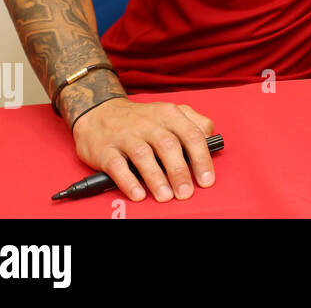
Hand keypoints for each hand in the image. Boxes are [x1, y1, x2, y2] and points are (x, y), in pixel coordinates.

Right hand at [71, 97, 215, 201]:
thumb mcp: (170, 113)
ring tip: (166, 196)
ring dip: (156, 178)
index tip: (206, 180)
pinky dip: (128, 181)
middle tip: (186, 193)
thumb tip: (211, 140)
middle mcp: (149, 123)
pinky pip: (117, 166)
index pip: (192, 134)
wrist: (99, 112)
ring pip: (143, 155)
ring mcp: (126, 136)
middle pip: (169, 146)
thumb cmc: (142, 120)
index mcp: (169, 114)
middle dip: (180, 172)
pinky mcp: (105, 149)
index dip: (201, 159)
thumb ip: (194, 123)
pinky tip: (138, 194)